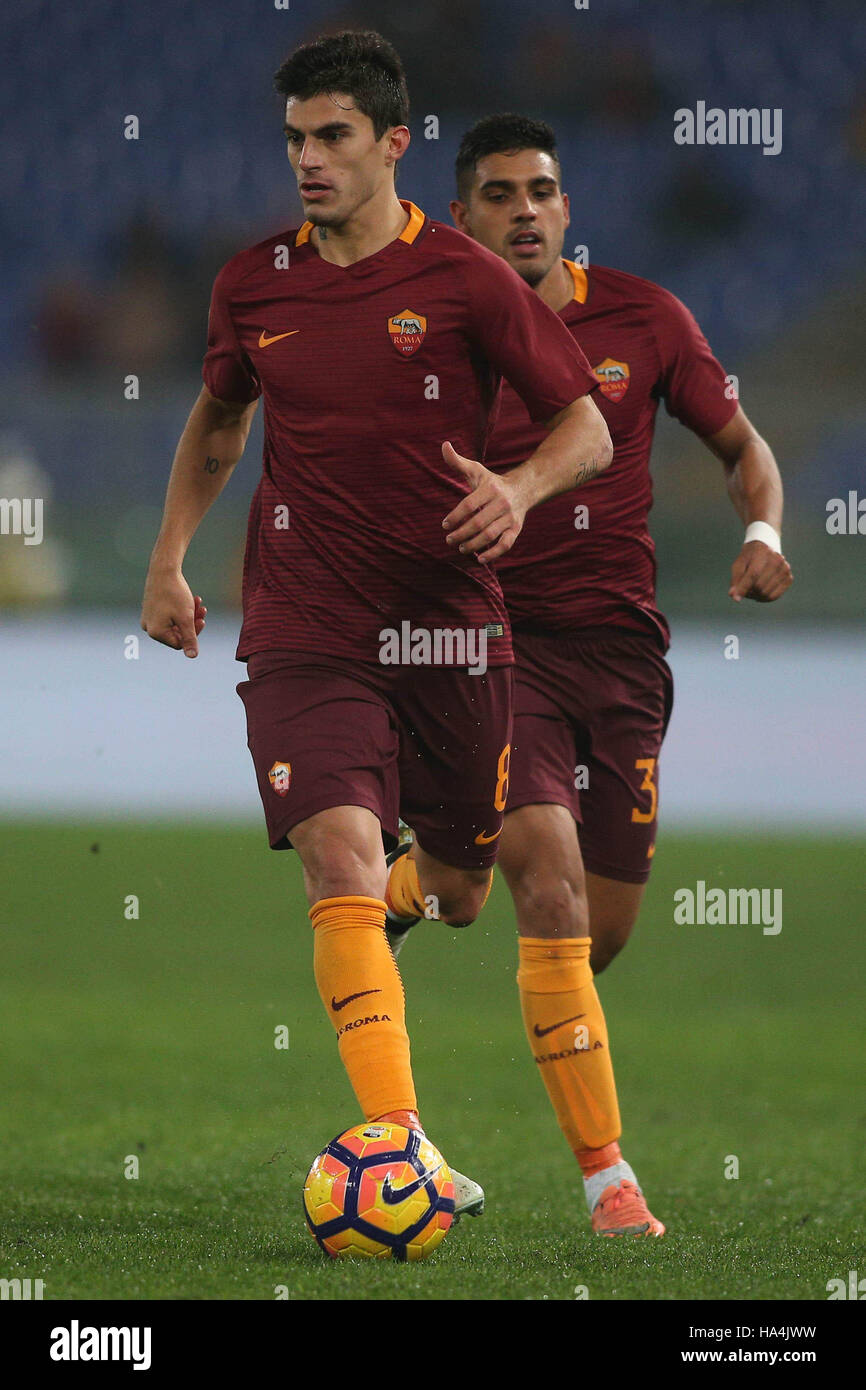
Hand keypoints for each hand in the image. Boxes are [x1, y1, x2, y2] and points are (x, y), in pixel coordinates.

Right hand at [141, 565, 206, 655]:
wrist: (163, 569)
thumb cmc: (175, 594)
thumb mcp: (186, 618)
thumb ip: (190, 638)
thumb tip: (192, 656)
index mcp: (156, 632)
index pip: (180, 643)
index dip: (194, 634)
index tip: (202, 620)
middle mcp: (149, 628)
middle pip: (177, 633)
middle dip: (192, 623)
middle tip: (203, 610)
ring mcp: (149, 618)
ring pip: (175, 623)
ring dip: (189, 615)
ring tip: (198, 602)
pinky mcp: (151, 609)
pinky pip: (169, 615)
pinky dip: (180, 609)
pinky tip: (192, 600)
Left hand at [440, 441, 526, 562]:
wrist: (524, 488)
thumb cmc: (493, 482)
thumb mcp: (476, 470)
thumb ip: (457, 462)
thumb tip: (444, 445)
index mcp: (490, 488)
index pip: (469, 504)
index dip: (455, 516)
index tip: (444, 525)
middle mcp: (502, 503)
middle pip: (478, 523)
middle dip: (461, 534)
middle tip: (449, 540)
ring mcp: (510, 517)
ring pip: (490, 535)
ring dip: (473, 544)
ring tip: (461, 548)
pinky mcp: (516, 529)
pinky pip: (506, 544)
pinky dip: (493, 554)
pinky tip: (480, 559)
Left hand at [729, 540, 791, 602]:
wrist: (766, 548)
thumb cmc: (749, 558)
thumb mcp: (739, 564)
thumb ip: (736, 579)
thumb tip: (733, 596)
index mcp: (762, 554)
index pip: (753, 574)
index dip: (744, 588)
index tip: (736, 598)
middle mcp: (777, 561)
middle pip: (759, 586)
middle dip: (748, 592)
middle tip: (744, 589)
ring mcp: (785, 569)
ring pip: (766, 593)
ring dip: (755, 596)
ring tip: (751, 590)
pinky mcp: (789, 578)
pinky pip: (774, 596)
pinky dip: (764, 598)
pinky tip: (759, 593)